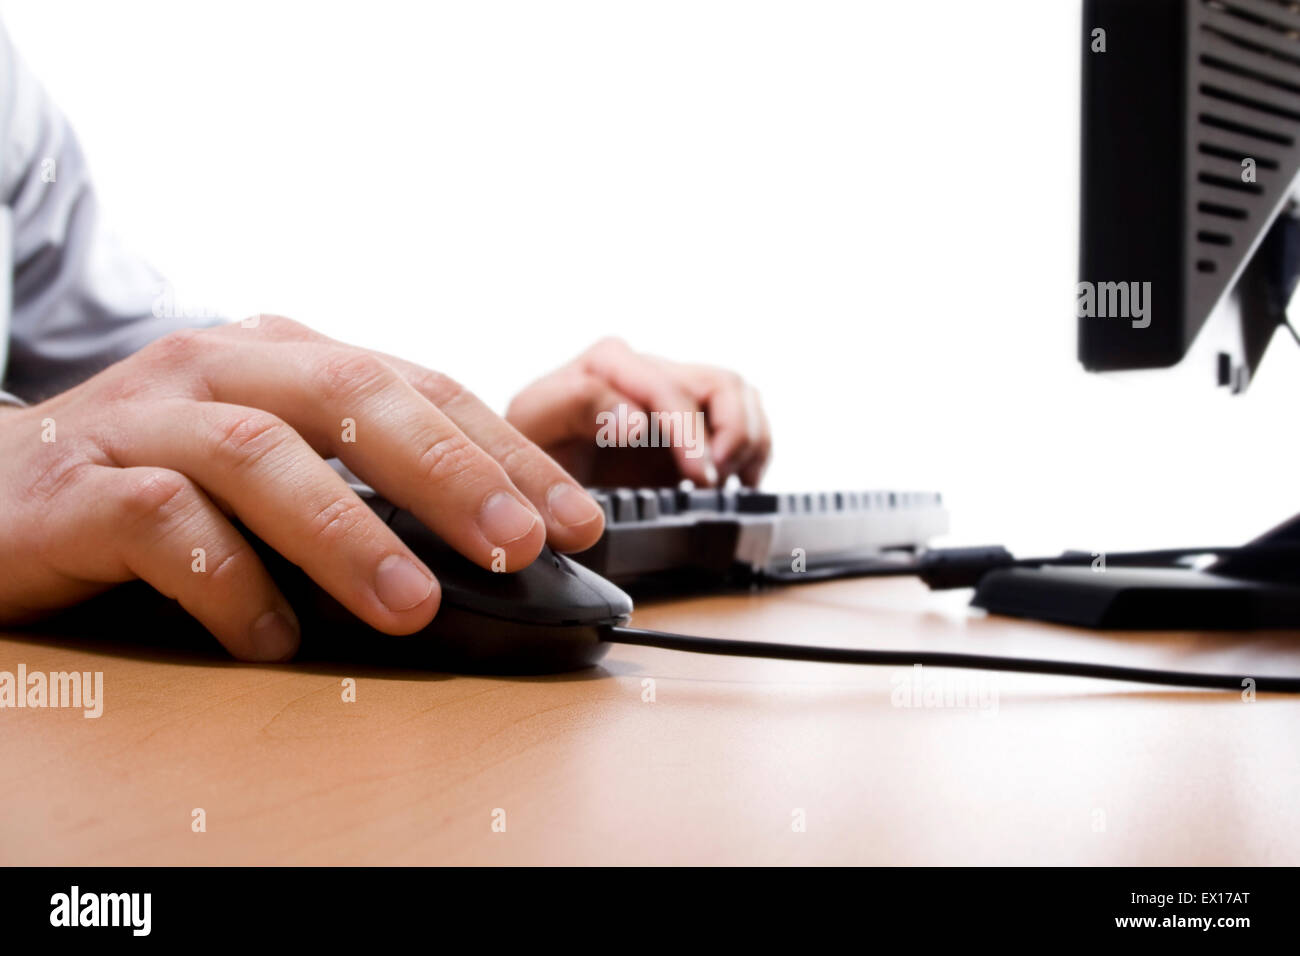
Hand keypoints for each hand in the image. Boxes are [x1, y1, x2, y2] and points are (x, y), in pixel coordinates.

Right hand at [0, 316, 605, 660]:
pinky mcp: (76, 488)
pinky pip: (158, 523)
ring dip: (345, 533)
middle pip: (350, 397)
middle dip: (447, 472)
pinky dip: (227, 580)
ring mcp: (145, 421)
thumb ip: (360, 480)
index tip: (572, 517)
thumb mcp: (272, 457)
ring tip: (413, 604)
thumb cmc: (158, 476)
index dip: (501, 450)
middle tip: (517, 545)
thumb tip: (489, 542)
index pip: (418, 388)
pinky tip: (272, 635)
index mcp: (285, 357)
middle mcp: (220, 369)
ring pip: (259, 454)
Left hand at [505, 337, 771, 487]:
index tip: (697, 475)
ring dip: (747, 441)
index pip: (666, 387)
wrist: (531, 473)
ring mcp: (674, 391)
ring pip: (740, 395)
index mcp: (606, 365)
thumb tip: (637, 419)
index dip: (688, 432)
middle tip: (710, 483)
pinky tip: (735, 482)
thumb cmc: (528, 448)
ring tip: (724, 482)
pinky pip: (746, 416)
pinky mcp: (693, 418)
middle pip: (718, 384)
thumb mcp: (536, 425)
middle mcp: (647, 370)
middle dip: (728, 437)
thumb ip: (579, 407)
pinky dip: (754, 449)